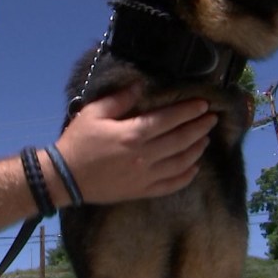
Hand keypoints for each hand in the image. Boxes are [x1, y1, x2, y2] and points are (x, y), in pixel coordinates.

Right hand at [54, 86, 217, 203]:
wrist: (65, 178)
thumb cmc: (78, 142)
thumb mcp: (94, 114)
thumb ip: (119, 99)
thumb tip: (140, 86)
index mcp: (133, 134)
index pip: (169, 120)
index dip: (188, 111)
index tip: (203, 104)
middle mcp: (144, 156)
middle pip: (180, 140)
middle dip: (199, 128)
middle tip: (212, 119)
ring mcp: (145, 176)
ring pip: (180, 163)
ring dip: (196, 150)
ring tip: (205, 139)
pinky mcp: (141, 192)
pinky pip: (170, 185)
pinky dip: (186, 176)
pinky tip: (193, 168)